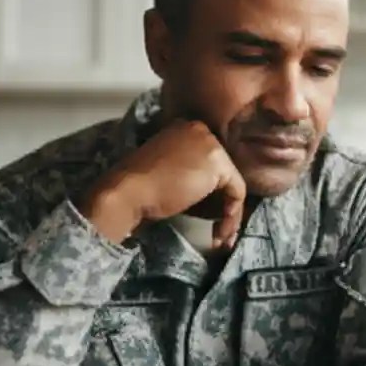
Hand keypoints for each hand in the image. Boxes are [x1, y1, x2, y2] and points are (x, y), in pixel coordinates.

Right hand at [81, 120, 245, 247]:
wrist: (128, 191)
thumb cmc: (141, 189)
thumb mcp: (169, 173)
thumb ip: (191, 175)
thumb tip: (217, 197)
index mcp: (186, 128)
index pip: (210, 163)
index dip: (213, 192)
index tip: (209, 215)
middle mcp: (201, 130)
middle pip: (224, 173)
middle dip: (224, 205)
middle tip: (220, 230)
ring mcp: (211, 144)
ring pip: (232, 184)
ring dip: (229, 215)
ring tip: (220, 237)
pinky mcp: (218, 163)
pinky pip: (236, 192)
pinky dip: (231, 215)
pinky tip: (220, 231)